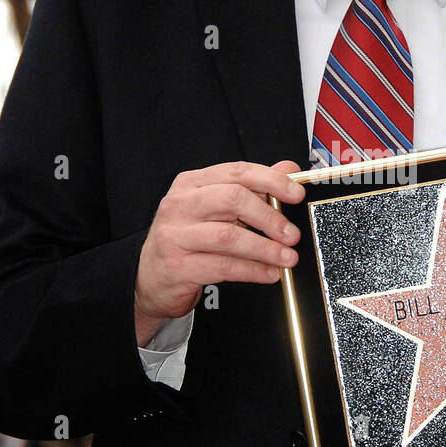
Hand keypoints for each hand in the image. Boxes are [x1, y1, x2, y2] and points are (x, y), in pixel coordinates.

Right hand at [134, 160, 304, 343]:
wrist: (149, 278)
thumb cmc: (187, 239)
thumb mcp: (217, 210)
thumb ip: (252, 188)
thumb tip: (288, 168)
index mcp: (191, 183)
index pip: (237, 172)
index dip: (272, 181)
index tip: (296, 194)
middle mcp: (180, 204)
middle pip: (232, 199)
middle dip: (269, 217)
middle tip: (292, 234)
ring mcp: (175, 235)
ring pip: (229, 236)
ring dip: (265, 248)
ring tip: (286, 258)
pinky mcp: (177, 266)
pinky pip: (223, 266)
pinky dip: (252, 270)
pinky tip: (269, 273)